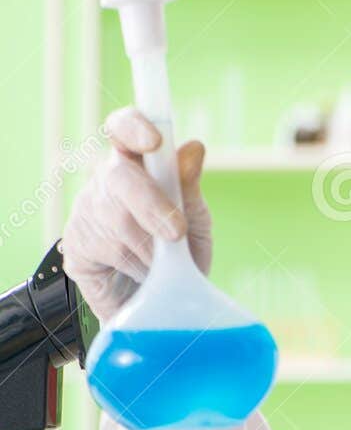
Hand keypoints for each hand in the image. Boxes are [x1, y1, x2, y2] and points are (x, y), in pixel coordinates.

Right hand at [60, 107, 211, 319]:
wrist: (165, 301)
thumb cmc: (180, 252)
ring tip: (167, 262)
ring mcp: (87, 212)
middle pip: (120, 178)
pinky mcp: (76, 246)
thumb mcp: (195, 220)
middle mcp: (108, 182)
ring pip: (116, 222)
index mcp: (138, 164)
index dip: (134, 127)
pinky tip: (144, 273)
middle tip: (176, 232)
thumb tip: (193, 148)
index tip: (154, 142)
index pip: (124, 129)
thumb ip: (190, 187)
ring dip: (151, 248)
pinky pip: (105, 252)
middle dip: (151, 205)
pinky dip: (134, 267)